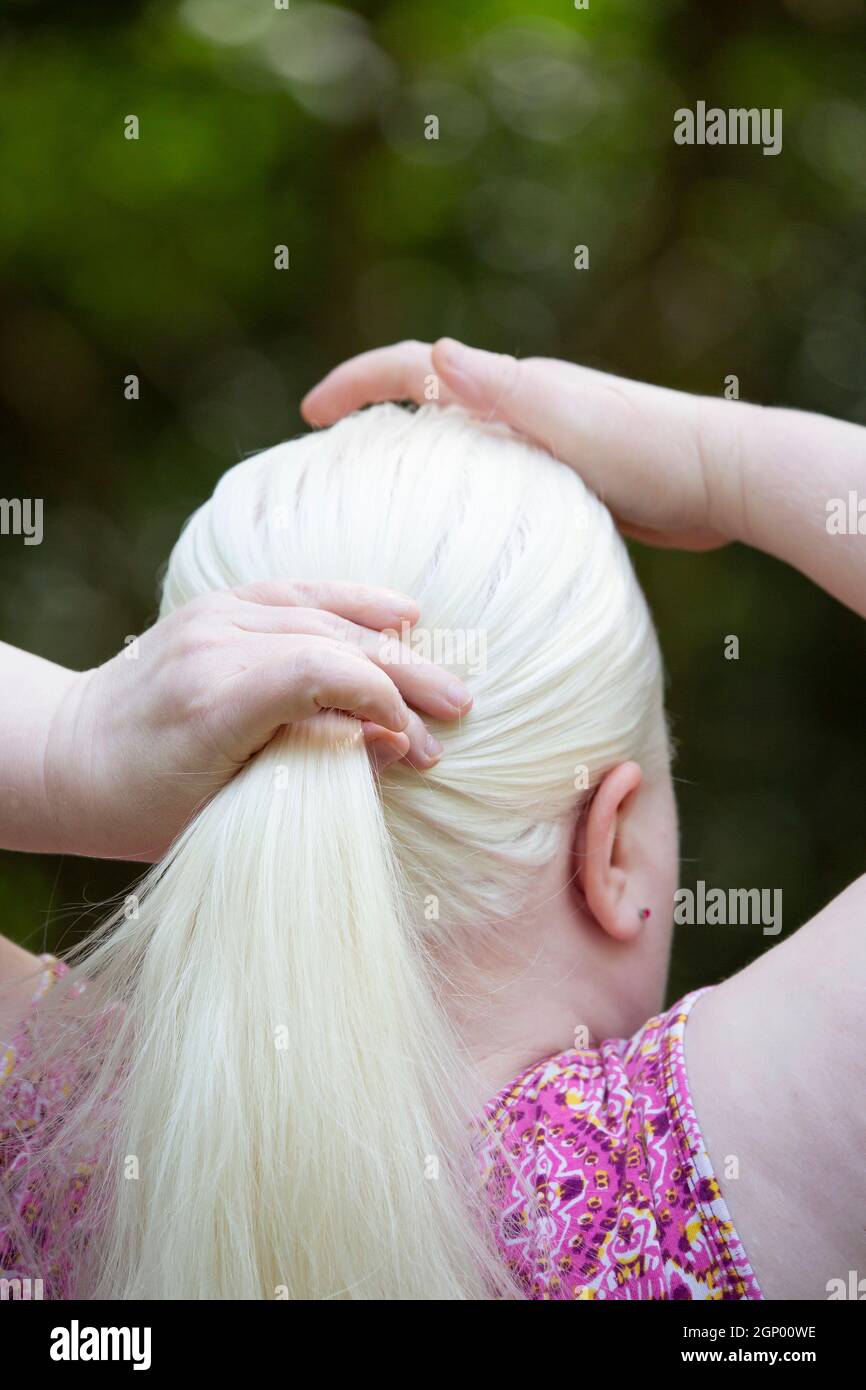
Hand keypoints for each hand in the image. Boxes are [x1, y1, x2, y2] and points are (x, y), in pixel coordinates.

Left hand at [43, 581, 471, 861]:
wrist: (71, 754)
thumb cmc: (143, 804)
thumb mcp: (224, 808)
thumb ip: (308, 770)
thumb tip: (392, 747)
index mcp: (212, 699)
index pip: (323, 672)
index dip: (382, 704)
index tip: (413, 748)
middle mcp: (215, 643)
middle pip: (335, 641)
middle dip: (405, 679)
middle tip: (460, 711)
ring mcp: (216, 615)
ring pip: (327, 615)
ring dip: (393, 645)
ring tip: (447, 678)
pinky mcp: (220, 605)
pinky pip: (302, 592)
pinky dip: (355, 602)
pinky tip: (402, 612)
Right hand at [302, 338, 751, 550]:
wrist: (722, 479)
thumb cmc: (649, 449)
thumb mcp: (568, 419)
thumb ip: (505, 390)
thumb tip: (437, 354)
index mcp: (512, 386)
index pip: (415, 367)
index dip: (357, 382)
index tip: (311, 412)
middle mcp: (520, 406)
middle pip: (428, 400)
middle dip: (373, 416)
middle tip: (328, 460)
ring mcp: (541, 442)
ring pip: (458, 445)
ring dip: (413, 459)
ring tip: (374, 503)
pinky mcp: (563, 479)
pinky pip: (490, 482)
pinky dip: (456, 496)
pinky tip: (451, 538)